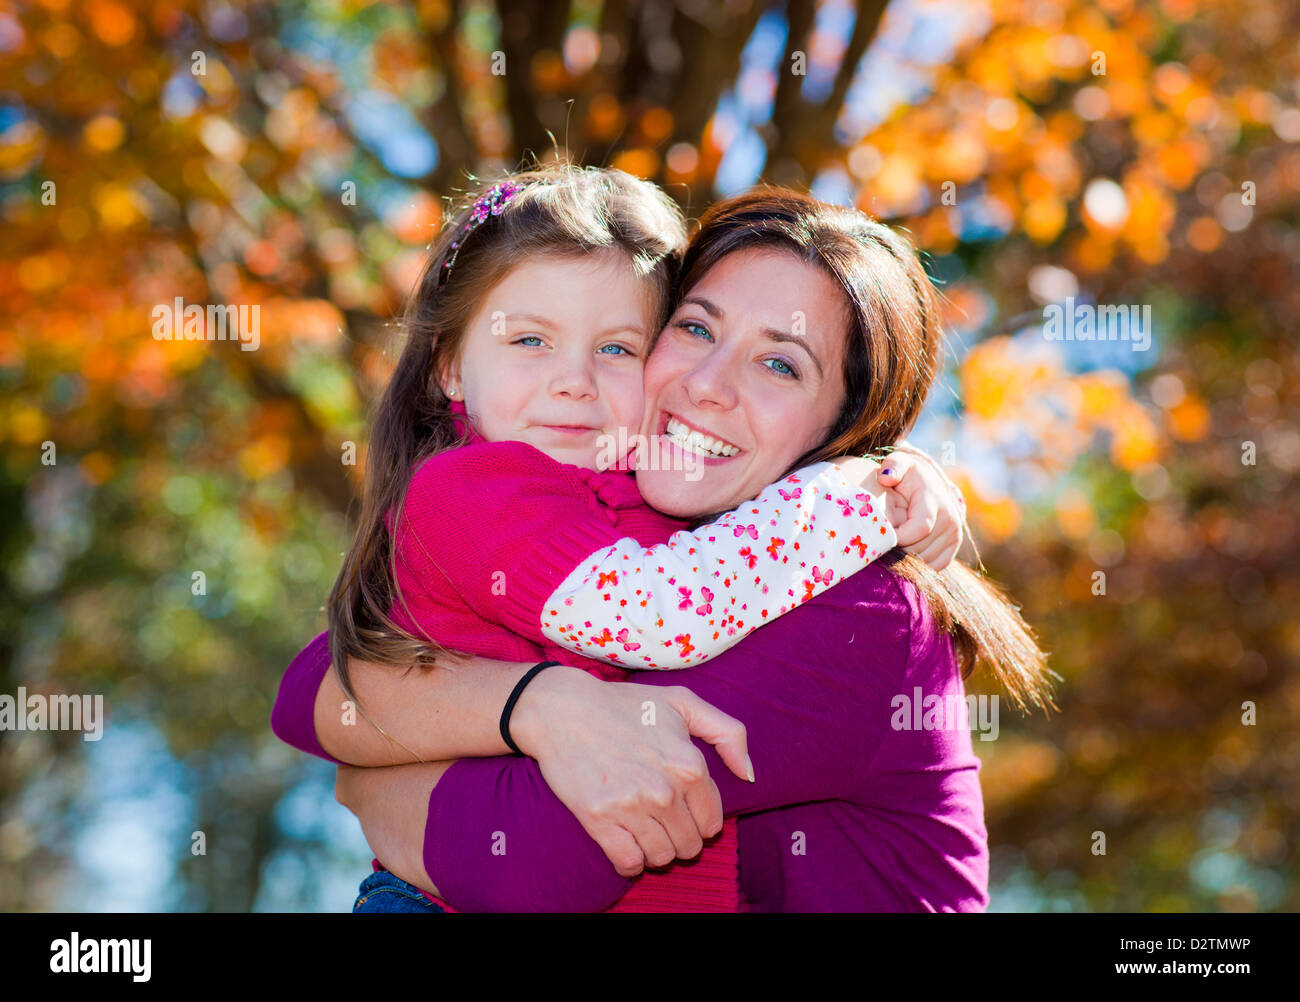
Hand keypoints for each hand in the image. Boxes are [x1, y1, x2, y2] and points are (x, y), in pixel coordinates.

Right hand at [510, 665, 751, 877]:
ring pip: (661, 856)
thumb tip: (748, 775)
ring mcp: (630, 806)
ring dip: (657, 851)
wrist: (563, 709)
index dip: (700, 820)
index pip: (712, 821)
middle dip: (680, 838)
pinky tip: (627, 844)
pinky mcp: (598, 818)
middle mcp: (664, 790)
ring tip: (645, 831)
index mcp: (690, 764)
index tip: (684, 811)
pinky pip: (628, 862)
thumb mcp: (683, 702)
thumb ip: (728, 733)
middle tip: (663, 821)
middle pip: (689, 845)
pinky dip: (631, 862)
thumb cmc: (625, 705)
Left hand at [876, 447, 963, 568]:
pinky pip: (936, 566)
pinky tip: (908, 550)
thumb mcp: (899, 463)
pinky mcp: (954, 545)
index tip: (883, 535)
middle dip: (899, 548)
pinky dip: (920, 564)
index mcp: (935, 501)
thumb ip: (893, 466)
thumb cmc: (907, 475)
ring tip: (896, 542)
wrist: (929, 483)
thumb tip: (886, 477)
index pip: (920, 528)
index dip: (899, 536)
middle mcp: (950, 518)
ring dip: (908, 557)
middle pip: (921, 548)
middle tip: (885, 539)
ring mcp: (954, 533)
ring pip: (927, 560)